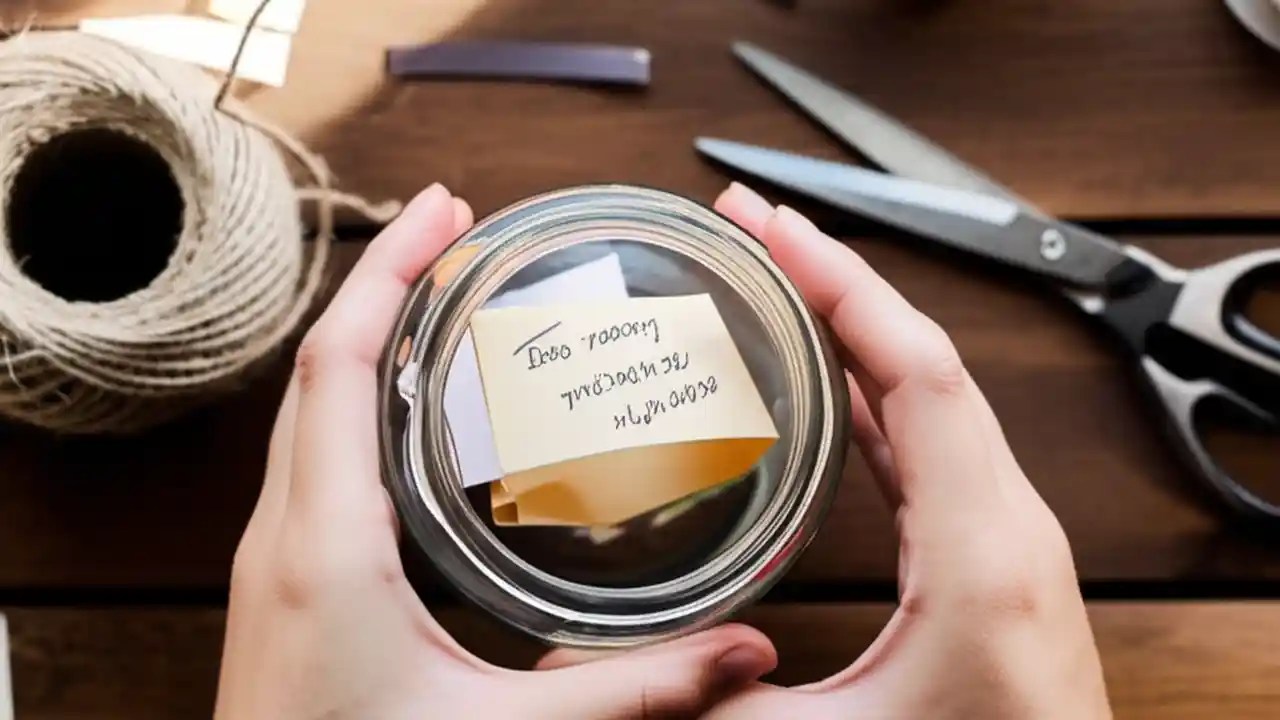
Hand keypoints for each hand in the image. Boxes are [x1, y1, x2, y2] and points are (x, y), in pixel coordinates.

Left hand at [213, 184, 777, 719]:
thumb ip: (630, 692)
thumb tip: (742, 653)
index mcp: (327, 546)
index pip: (341, 362)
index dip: (388, 271)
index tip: (445, 211)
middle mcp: (283, 533)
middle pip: (319, 364)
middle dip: (383, 280)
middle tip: (458, 231)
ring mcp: (271, 556)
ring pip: (308, 406)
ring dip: (365, 334)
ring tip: (440, 295)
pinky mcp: (282, 580)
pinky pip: (311, 453)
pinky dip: (355, 396)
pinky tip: (411, 407)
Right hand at [542, 185, 1110, 718]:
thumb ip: (706, 702)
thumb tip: (586, 681)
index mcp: (981, 551)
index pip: (919, 370)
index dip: (843, 283)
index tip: (773, 226)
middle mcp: (1006, 524)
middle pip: (924, 358)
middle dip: (834, 277)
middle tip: (749, 227)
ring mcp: (1003, 533)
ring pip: (931, 390)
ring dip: (855, 322)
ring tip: (775, 273)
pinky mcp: (989, 552)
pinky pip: (931, 437)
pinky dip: (874, 385)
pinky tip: (824, 376)